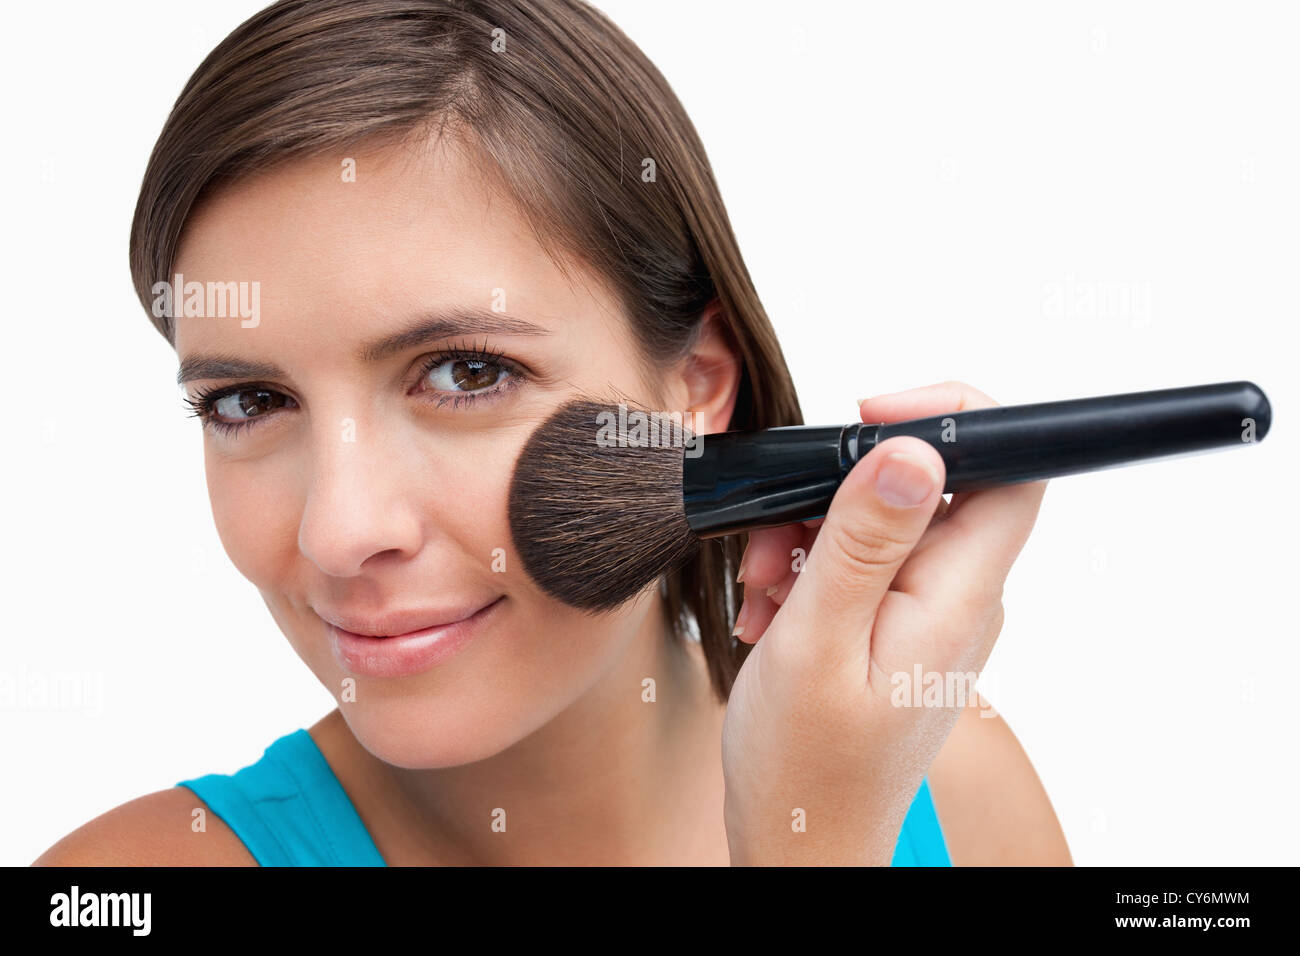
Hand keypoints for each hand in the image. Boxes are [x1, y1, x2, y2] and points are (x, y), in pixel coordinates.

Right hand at [720, 381, 1046, 864]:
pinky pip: (870, 564)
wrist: (806, 841)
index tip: (870, 416)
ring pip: (889, 524)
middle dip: (842, 491)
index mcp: (955, 601)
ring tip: (769, 590)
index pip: (1010, 472)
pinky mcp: (903, 628)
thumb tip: (913, 452)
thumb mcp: (816, 642)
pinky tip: (777, 610)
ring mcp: (933, 616)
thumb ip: (864, 543)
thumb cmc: (806, 766)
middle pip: (933, 487)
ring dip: (816, 537)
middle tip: (779, 543)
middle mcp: (960, 602)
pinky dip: (815, 570)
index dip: (952, 421)